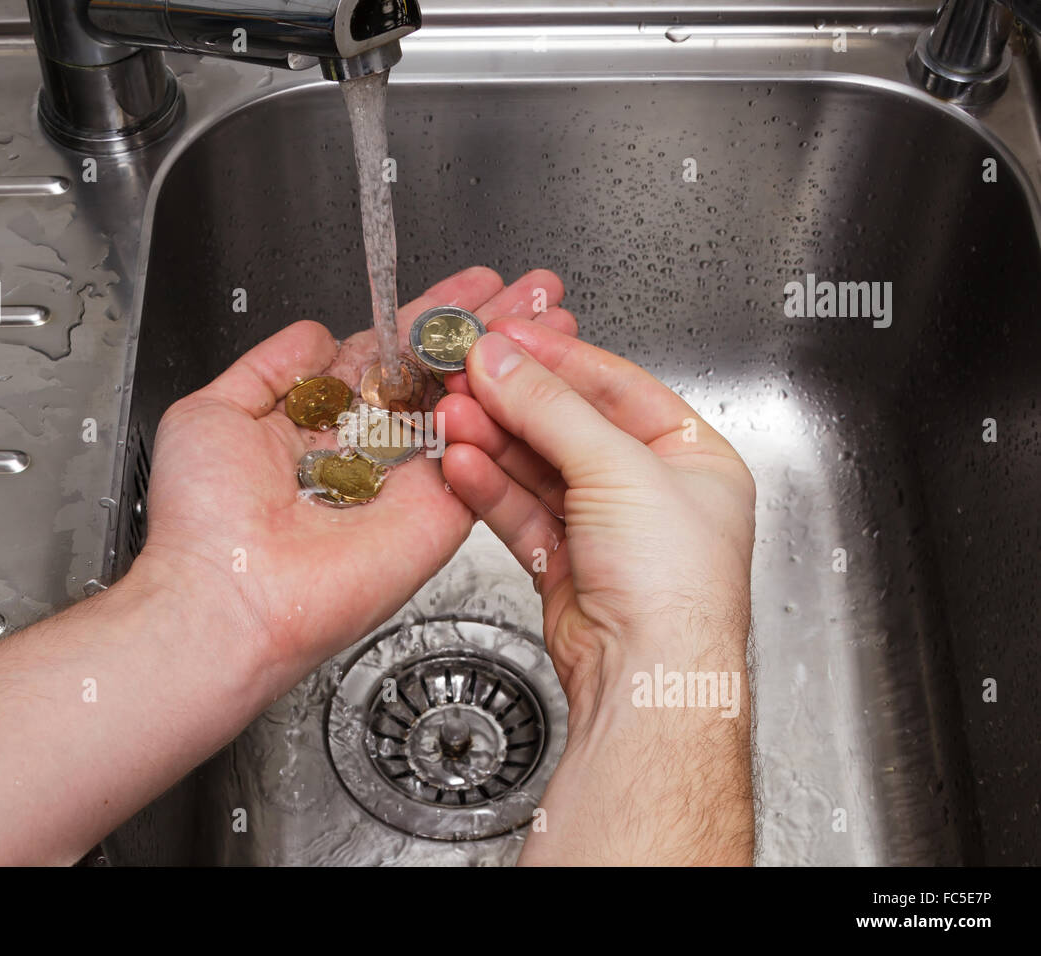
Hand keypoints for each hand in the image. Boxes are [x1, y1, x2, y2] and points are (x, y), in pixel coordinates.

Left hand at [132, 267, 576, 692]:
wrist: (227, 596)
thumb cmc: (203, 521)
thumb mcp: (212, 413)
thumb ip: (269, 367)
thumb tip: (315, 334)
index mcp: (321, 423)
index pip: (389, 355)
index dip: (430, 317)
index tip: (469, 286)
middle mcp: (370, 450)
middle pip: (441, 374)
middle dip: (487, 327)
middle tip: (531, 291)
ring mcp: (410, 481)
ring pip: (471, 408)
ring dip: (513, 361)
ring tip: (550, 313)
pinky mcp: (441, 513)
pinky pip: (483, 456)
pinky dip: (507, 411)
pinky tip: (533, 363)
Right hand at [436, 321, 755, 862]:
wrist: (646, 676)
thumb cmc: (675, 589)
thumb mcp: (618, 468)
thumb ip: (551, 408)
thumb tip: (505, 361)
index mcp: (690, 456)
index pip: (616, 387)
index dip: (557, 360)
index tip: (507, 338)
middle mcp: (650, 491)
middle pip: (568, 426)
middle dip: (513, 401)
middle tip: (466, 374)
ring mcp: (604, 529)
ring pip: (537, 468)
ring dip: (493, 440)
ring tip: (453, 414)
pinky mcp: (563, 562)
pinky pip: (519, 510)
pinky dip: (488, 486)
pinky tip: (462, 461)